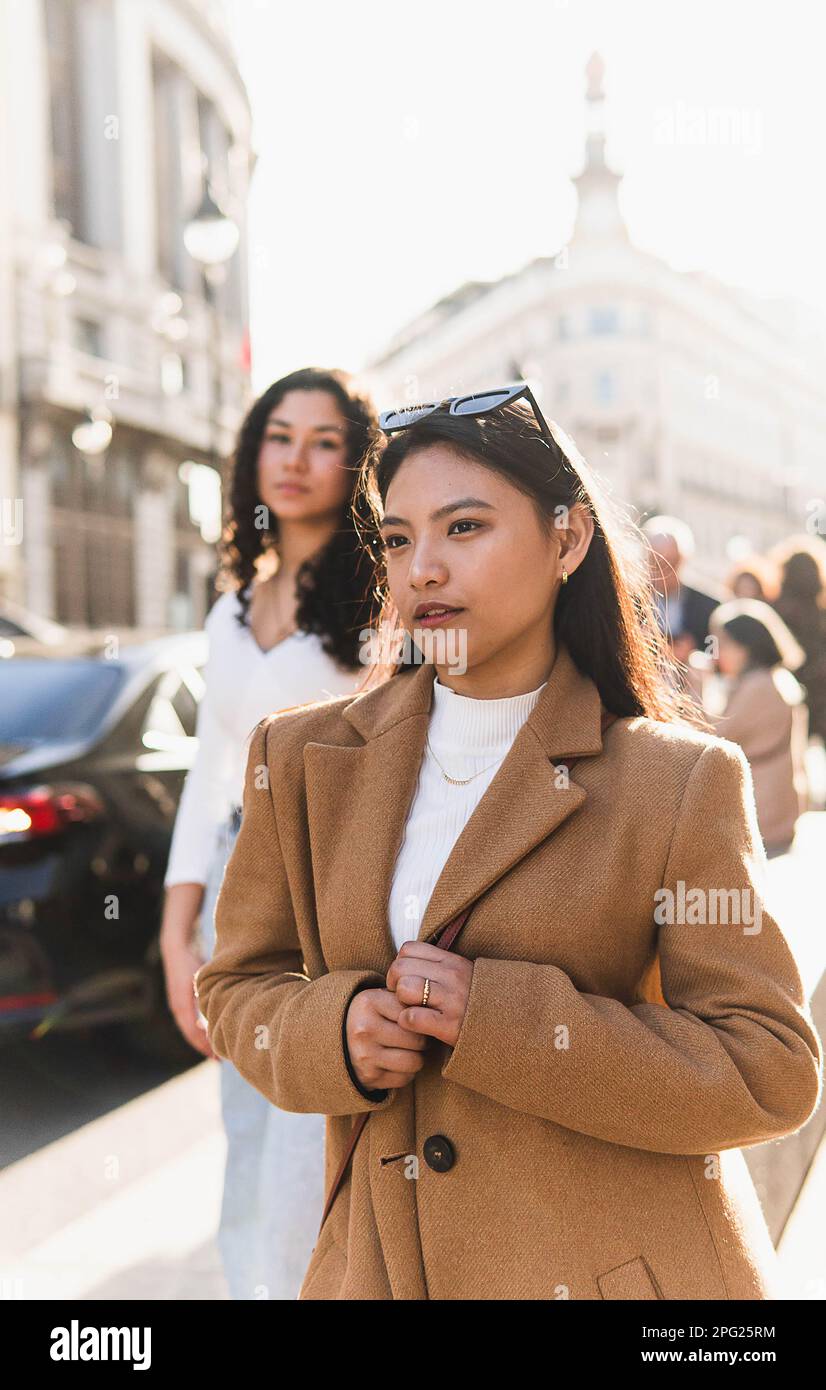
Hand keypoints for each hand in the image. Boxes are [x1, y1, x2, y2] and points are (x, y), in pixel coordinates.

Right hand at [161, 935, 216, 1058]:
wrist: (176, 948)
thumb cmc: (192, 960)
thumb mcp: (200, 978)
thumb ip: (206, 995)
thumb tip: (218, 1012)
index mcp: (183, 1004)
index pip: (193, 1032)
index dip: (205, 1045)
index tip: (218, 1055)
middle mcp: (178, 1007)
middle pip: (191, 1034)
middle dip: (204, 1048)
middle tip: (220, 1060)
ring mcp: (177, 1005)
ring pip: (189, 1030)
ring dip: (201, 1041)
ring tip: (215, 1053)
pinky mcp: (180, 1001)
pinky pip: (188, 1022)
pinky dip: (197, 1032)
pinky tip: (208, 1036)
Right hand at [345, 986, 427, 1091]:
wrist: (337, 1041)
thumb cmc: (371, 1016)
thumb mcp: (381, 998)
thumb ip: (406, 998)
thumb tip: (436, 1007)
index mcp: (368, 1002)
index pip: (414, 1012)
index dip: (420, 1017)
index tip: (416, 1019)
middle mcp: (364, 1029)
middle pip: (417, 1039)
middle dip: (422, 1040)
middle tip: (416, 1037)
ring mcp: (365, 1055)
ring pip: (414, 1062)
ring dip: (416, 1058)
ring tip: (408, 1050)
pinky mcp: (369, 1077)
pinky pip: (404, 1079)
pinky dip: (405, 1073)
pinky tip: (396, 1062)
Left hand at [386, 941, 473, 1047]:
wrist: (512, 1024)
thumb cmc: (478, 1000)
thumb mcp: (462, 973)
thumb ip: (438, 965)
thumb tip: (405, 962)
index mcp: (451, 961)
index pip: (408, 949)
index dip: (399, 963)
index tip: (404, 978)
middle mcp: (451, 977)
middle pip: (400, 967)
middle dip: (393, 983)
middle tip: (401, 997)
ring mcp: (451, 1000)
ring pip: (404, 988)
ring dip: (400, 1002)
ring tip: (410, 1010)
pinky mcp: (449, 1025)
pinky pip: (411, 1018)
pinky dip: (407, 1023)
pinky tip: (417, 1026)